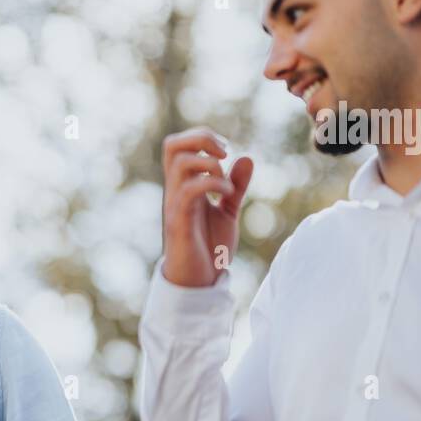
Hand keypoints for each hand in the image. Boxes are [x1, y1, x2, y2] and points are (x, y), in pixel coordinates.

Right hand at [160, 128, 253, 286]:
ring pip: (180, 163)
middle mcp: (175, 190)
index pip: (179, 145)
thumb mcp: (228, 212)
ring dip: (210, 164)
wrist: (199, 283)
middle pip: (173, 145)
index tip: (226, 150)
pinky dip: (212, 184)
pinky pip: (189, 191)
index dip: (202, 137)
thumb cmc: (209, 248)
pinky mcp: (179, 222)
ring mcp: (175, 205)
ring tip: (227, 184)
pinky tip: (227, 194)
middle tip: (224, 152)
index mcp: (183, 185)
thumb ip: (235, 186)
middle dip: (202, 138)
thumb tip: (246, 158)